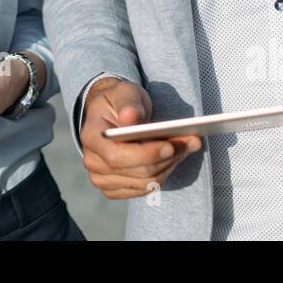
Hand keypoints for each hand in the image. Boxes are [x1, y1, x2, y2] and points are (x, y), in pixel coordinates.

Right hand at [79, 77, 200, 198]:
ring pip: (146, 183)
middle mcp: (93, 162)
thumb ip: (129, 104)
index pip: (117, 156)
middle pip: (137, 173)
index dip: (145, 155)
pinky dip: (163, 173)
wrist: (112, 114)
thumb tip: (131, 118)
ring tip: (186, 147)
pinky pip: (145, 189)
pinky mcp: (114, 189)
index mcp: (90, 137)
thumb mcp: (125, 93)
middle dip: (168, 158)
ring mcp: (102, 179)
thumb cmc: (120, 101)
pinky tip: (172, 157)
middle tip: (192, 142)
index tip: (170, 145)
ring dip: (170, 166)